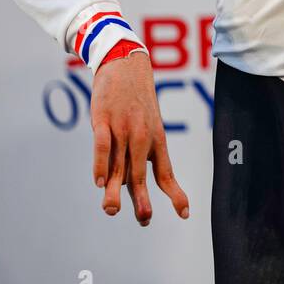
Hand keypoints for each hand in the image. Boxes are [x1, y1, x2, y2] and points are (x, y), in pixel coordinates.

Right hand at [90, 51, 189, 224]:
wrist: (126, 63)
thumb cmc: (137, 100)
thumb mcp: (147, 125)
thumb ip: (139, 155)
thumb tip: (131, 186)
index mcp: (156, 140)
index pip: (166, 173)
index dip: (175, 194)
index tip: (185, 214)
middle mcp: (142, 136)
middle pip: (140, 174)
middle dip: (142, 199)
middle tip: (144, 220)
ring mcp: (122, 128)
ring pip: (119, 164)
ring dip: (115, 189)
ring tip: (111, 210)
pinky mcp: (103, 118)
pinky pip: (102, 145)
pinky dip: (100, 163)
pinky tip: (98, 181)